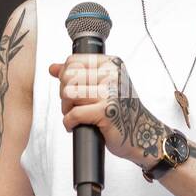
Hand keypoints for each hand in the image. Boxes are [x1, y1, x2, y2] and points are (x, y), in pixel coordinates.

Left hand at [49, 54, 166, 167]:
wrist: (142, 133)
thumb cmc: (121, 110)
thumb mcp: (103, 86)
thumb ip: (78, 74)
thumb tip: (53, 68)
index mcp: (111, 64)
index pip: (73, 61)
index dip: (65, 77)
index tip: (72, 89)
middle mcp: (112, 75)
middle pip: (68, 77)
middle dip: (64, 94)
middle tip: (73, 105)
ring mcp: (110, 93)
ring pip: (68, 94)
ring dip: (67, 109)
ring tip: (76, 115)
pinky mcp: (106, 112)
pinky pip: (74, 114)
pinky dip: (69, 123)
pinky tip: (76, 125)